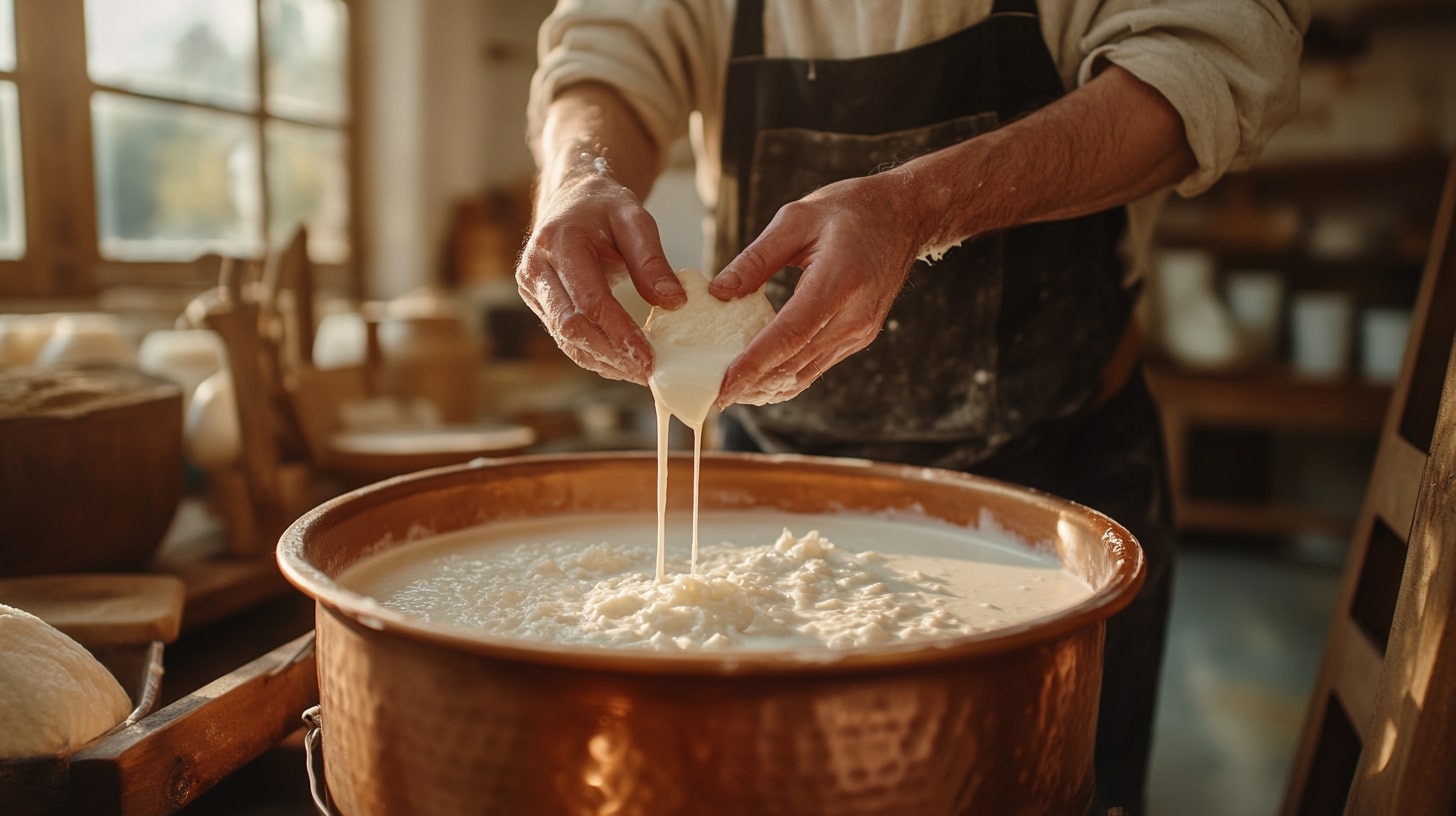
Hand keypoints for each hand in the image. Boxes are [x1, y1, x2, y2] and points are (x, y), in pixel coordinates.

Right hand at [516, 166, 684, 383]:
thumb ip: (652, 260)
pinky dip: (595, 355)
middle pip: (572, 326)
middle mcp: (536, 268)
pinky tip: (622, 364)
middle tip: (648, 373)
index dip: (618, 333)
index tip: (648, 357)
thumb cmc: (604, 206)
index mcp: (558, 242)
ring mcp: (533, 289)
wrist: (572, 198)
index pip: (589, 300)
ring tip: (640, 374)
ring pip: (566, 339)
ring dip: (603, 361)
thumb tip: (673, 302)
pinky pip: (566, 337)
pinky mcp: (539, 303)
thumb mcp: (635, 218)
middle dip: (611, 355)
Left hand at [709, 173, 922, 406]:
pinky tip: (761, 379)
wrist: (904, 216)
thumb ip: (756, 258)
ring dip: (767, 387)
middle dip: (752, 385)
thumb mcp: (797, 218)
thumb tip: (720, 292)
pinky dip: (787, 377)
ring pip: (806, 373)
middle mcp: (853, 317)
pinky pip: (817, 366)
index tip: (722, 384)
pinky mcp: (859, 337)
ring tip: (731, 391)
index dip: (753, 364)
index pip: (789, 336)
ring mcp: (859, 332)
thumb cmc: (851, 210)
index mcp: (839, 283)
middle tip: (714, 395)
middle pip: (795, 364)